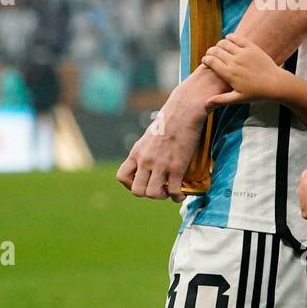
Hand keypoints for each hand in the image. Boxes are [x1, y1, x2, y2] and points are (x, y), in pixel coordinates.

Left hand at [116, 82, 206, 201]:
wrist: (184, 110)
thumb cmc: (171, 119)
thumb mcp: (151, 135)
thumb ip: (148, 149)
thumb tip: (153, 157)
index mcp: (137, 152)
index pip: (122, 177)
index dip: (131, 185)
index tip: (144, 182)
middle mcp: (145, 160)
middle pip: (137, 191)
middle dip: (149, 194)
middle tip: (161, 188)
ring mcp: (160, 165)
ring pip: (153, 194)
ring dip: (163, 196)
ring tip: (172, 190)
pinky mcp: (176, 167)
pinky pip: (174, 191)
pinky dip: (178, 197)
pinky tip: (183, 193)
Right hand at [202, 35, 286, 109]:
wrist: (275, 84)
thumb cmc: (256, 93)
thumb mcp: (238, 98)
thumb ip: (221, 99)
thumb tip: (205, 103)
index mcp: (229, 73)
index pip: (211, 61)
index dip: (205, 59)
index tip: (205, 60)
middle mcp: (234, 61)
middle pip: (215, 51)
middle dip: (210, 51)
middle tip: (211, 53)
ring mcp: (243, 53)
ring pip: (224, 43)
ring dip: (219, 44)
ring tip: (220, 48)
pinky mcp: (252, 47)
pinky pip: (237, 38)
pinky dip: (230, 37)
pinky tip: (229, 39)